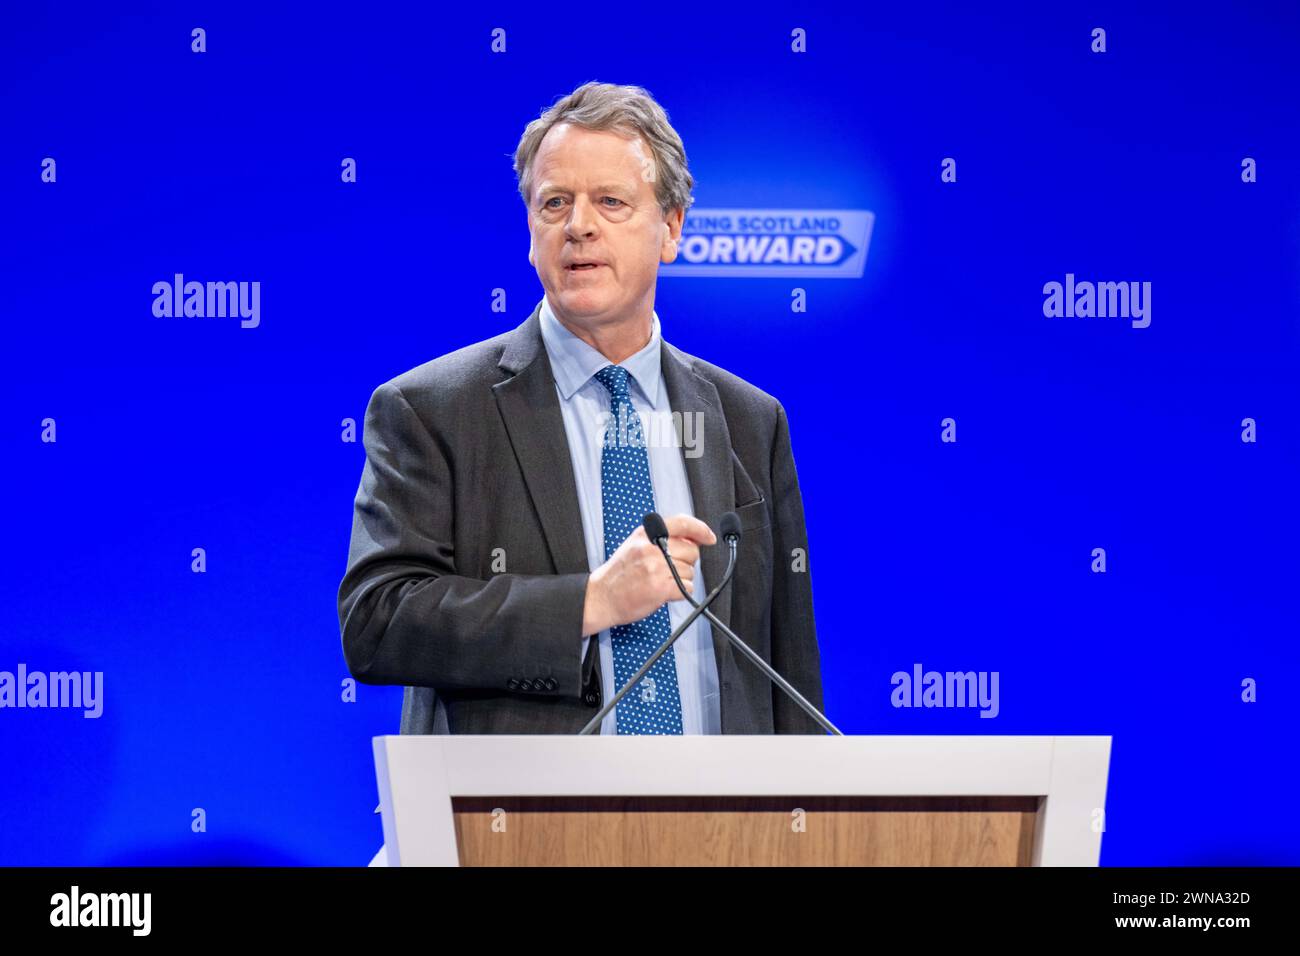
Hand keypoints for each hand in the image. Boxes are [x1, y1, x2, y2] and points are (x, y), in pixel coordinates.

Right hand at [582, 514, 716, 634]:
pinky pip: (687, 588)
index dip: (701, 529)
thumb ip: (661, 537)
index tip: (709, 537)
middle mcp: (651, 547)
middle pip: (692, 551)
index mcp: (646, 534)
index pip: (682, 523)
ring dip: (682, 579)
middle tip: (670, 568)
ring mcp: (656, 567)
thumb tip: (693, 538)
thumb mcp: (635, 544)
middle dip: (687, 561)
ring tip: (661, 580)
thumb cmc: (619, 573)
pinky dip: (681, 592)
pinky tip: (665, 591)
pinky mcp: (661, 587)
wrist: (602, 596)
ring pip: (690, 571)